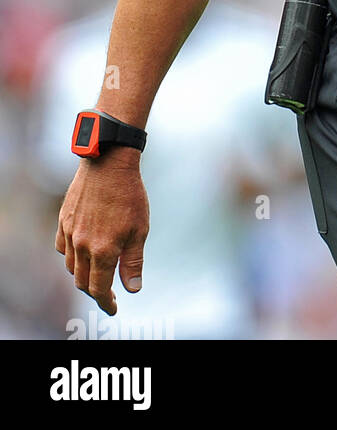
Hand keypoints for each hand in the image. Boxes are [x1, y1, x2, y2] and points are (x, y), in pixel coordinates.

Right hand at [55, 151, 148, 316]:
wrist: (109, 162)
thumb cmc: (130, 194)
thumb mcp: (140, 229)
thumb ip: (133, 262)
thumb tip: (133, 288)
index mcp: (103, 250)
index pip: (99, 289)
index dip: (106, 302)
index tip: (114, 308)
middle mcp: (82, 246)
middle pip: (82, 282)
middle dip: (95, 292)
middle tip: (108, 294)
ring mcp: (70, 233)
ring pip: (70, 266)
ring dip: (82, 275)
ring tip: (97, 273)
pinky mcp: (63, 220)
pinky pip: (61, 248)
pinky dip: (70, 256)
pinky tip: (81, 253)